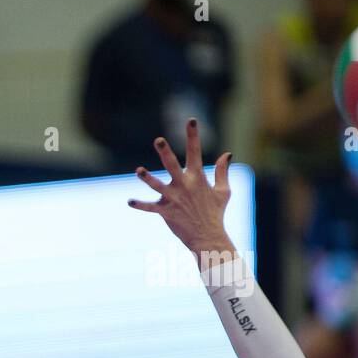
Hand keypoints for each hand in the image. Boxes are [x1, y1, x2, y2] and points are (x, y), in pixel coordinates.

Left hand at [128, 119, 236, 259]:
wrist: (209, 237)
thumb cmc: (215, 213)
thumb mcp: (223, 191)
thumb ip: (222, 171)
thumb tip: (227, 154)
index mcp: (198, 178)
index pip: (196, 152)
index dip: (193, 136)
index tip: (191, 121)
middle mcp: (185, 186)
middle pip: (173, 166)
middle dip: (166, 152)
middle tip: (159, 139)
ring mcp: (174, 199)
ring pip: (158, 186)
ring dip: (148, 178)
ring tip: (139, 170)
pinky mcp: (166, 212)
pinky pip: (151, 208)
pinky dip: (140, 205)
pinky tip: (130, 202)